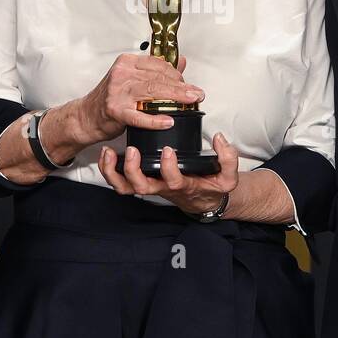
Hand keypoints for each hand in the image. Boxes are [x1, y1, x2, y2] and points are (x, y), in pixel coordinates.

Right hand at [72, 54, 202, 143]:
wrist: (86, 116)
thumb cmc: (109, 98)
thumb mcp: (132, 79)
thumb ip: (156, 71)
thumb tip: (181, 62)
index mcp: (127, 63)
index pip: (158, 64)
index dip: (177, 74)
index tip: (189, 83)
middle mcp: (122, 74)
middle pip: (158, 78)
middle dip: (182, 86)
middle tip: (197, 93)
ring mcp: (117, 92)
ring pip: (152, 92)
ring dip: (175, 98)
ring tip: (190, 102)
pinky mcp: (115, 111)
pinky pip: (139, 116)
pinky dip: (155, 120)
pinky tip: (168, 121)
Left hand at [99, 133, 239, 216]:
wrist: (203, 199)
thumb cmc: (212, 186)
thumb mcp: (228, 177)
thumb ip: (228, 158)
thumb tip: (219, 138)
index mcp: (183, 186)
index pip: (173, 181)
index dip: (169, 167)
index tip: (169, 150)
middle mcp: (162, 188)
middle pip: (141, 187)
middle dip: (133, 170)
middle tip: (133, 150)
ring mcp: (150, 186)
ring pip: (126, 187)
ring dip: (114, 172)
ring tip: (110, 152)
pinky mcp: (142, 181)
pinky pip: (120, 183)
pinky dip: (109, 171)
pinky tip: (109, 153)